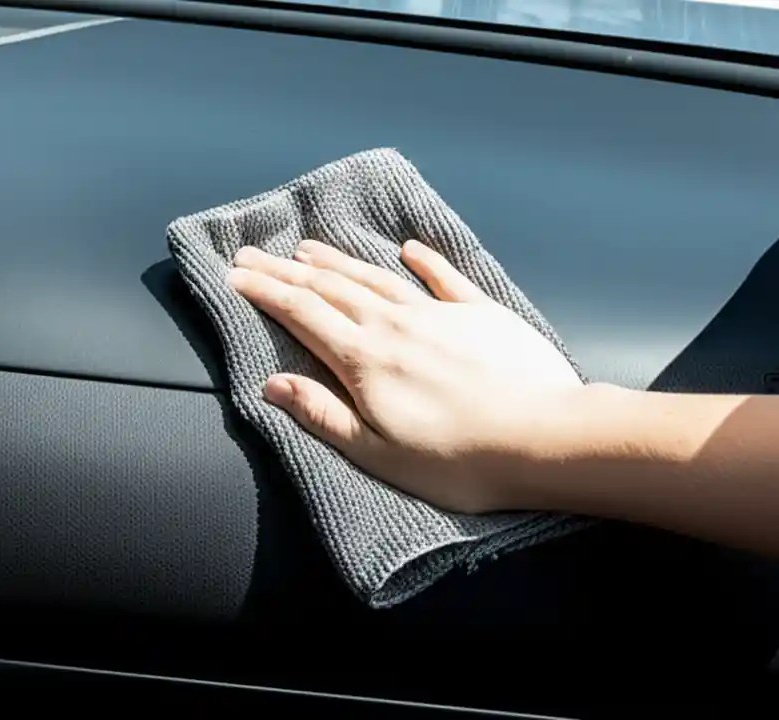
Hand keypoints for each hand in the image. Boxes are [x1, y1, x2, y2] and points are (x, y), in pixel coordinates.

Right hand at [227, 239, 582, 513]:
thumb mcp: (377, 453)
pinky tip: (408, 248)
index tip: (233, 275)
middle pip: (330, 288)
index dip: (263, 292)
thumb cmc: (458, 461)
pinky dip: (424, 260)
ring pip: (376, 277)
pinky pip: (444, 278)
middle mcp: (395, 325)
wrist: (544, 439)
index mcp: (364, 360)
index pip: (301, 314)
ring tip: (307, 246)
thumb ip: (323, 415)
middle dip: (285, 269)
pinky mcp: (482, 315)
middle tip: (252, 253)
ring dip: (338, 260)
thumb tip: (272, 384)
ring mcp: (439, 314)